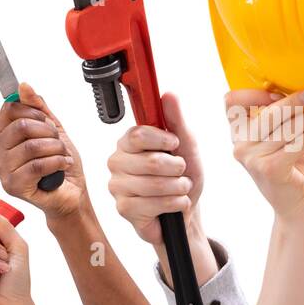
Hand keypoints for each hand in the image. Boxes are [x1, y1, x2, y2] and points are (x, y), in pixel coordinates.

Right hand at [0, 83, 79, 218]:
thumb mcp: (53, 130)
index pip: (9, 109)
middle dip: (48, 132)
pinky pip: (37, 165)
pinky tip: (62, 166)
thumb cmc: (60, 166)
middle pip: (21, 126)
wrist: (71, 195)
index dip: (33, 111)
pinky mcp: (13, 186)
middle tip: (58, 142)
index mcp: (4, 137)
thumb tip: (23, 86)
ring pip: (32, 146)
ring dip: (56, 149)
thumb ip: (38, 108)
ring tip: (62, 155)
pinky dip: (57, 162)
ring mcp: (3, 171)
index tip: (46, 120)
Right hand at [106, 93, 202, 245]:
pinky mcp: (124, 209)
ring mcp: (117, 186)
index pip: (138, 135)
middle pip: (151, 161)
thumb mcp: (186, 145)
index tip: (174, 144)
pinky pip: (156, 204)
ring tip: (180, 188)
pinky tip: (174, 203)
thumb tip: (168, 95)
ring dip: (179, 187)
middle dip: (177, 168)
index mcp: (128, 143)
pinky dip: (176, 203)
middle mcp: (117, 162)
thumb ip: (176, 120)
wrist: (185, 209)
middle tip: (180, 172)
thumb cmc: (182, 176)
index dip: (162, 140)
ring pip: (156, 184)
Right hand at [224, 88, 303, 218]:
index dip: (253, 93)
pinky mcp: (272, 169)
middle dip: (295, 99)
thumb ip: (277, 118)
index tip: (279, 92)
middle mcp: (240, 146)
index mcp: (237, 135)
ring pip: (288, 127)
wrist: (294, 208)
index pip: (231, 102)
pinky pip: (300, 141)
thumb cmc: (290, 169)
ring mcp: (253, 159)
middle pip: (267, 112)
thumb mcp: (278, 139)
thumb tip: (297, 88)